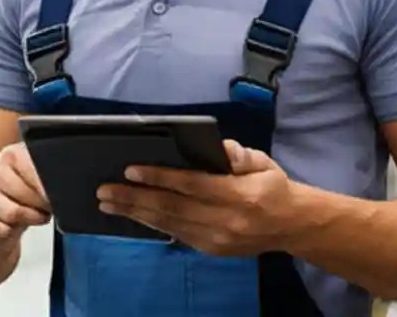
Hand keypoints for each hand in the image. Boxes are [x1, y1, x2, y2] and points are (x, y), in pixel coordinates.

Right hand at [0, 142, 50, 240]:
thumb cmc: (24, 192)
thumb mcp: (39, 177)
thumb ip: (52, 176)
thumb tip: (68, 188)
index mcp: (13, 155)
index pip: (36, 169)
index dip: (50, 187)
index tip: (59, 194)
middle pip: (28, 194)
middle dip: (42, 205)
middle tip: (46, 206)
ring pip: (14, 213)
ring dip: (30, 219)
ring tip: (35, 214)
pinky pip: (1, 229)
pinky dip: (12, 231)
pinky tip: (14, 224)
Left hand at [97, 139, 296, 256]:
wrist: (292, 225)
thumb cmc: (272, 185)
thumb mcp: (262, 161)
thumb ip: (238, 155)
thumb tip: (213, 147)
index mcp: (241, 194)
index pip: (192, 184)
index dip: (159, 177)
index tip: (130, 169)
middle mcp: (227, 220)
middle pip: (173, 208)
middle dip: (135, 198)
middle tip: (104, 190)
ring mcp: (218, 240)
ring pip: (169, 224)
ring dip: (135, 213)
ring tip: (108, 203)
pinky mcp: (211, 250)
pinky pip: (175, 234)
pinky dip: (151, 223)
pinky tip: (132, 214)